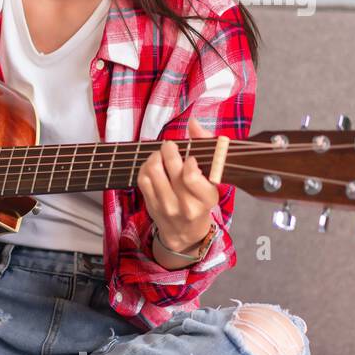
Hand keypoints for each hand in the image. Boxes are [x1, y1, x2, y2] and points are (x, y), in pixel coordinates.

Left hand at [137, 116, 218, 253]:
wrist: (185, 231)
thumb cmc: (201, 200)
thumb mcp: (212, 180)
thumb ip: (206, 148)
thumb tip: (193, 123)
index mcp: (206, 198)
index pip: (191, 176)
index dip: (189, 160)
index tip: (190, 157)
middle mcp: (185, 205)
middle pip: (170, 169)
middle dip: (169, 150)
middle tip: (170, 145)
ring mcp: (166, 206)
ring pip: (153, 172)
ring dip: (156, 156)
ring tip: (161, 153)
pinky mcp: (151, 205)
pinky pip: (142, 179)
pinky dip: (145, 166)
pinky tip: (153, 164)